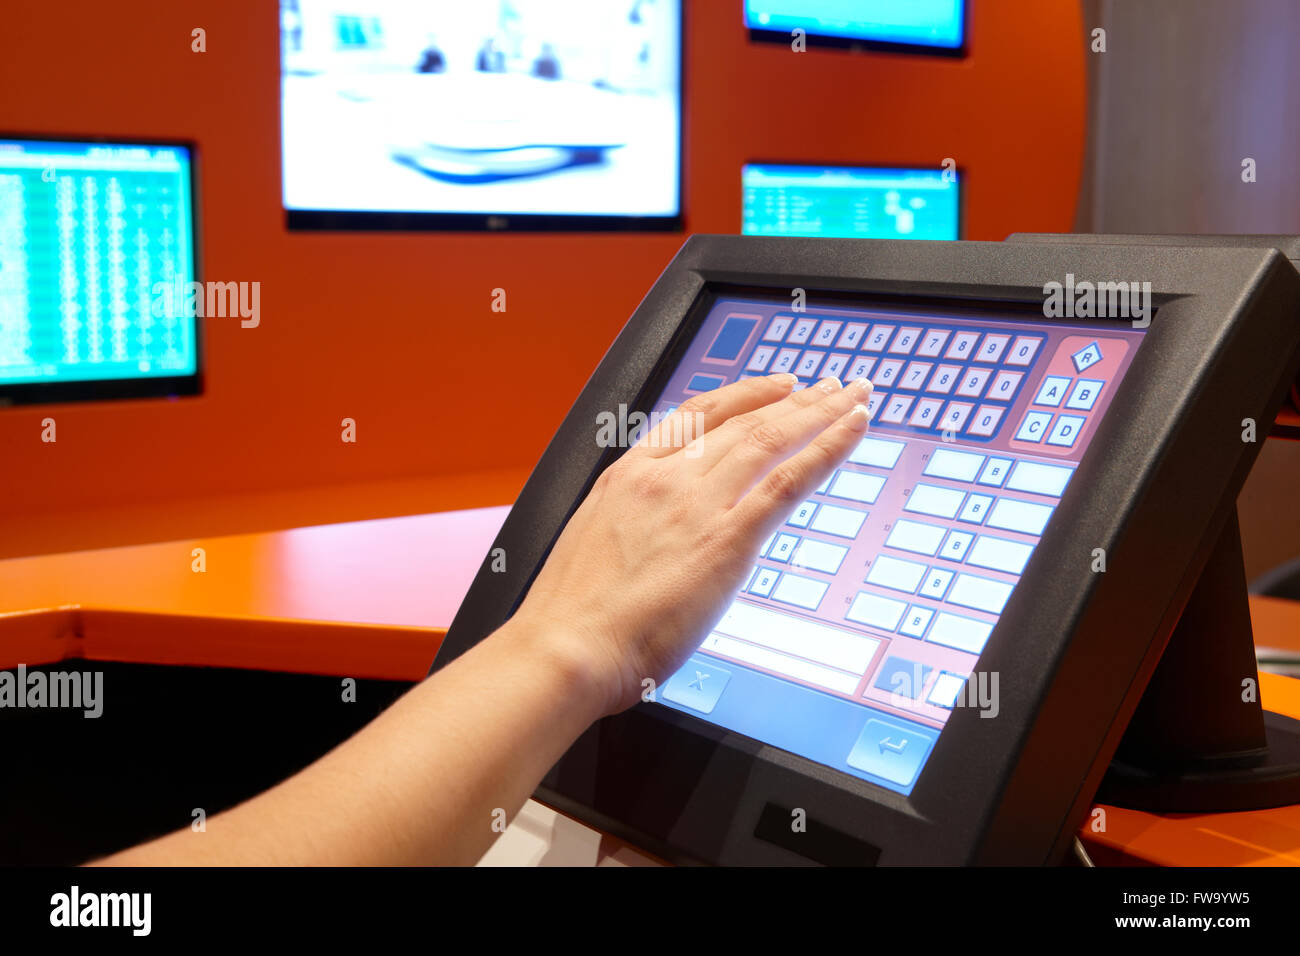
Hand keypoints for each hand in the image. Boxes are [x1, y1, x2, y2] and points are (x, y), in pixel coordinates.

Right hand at [511, 372, 873, 714]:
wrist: (566, 647)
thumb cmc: (571, 620)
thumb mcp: (593, 547)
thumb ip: (633, 531)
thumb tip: (658, 545)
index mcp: (627, 476)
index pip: (696, 417)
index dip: (744, 396)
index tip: (774, 387)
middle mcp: (665, 478)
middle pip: (744, 422)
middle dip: (794, 400)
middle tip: (830, 388)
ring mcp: (697, 503)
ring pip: (772, 438)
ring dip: (820, 413)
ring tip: (853, 398)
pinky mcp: (727, 538)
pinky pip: (789, 480)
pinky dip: (827, 448)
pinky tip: (852, 430)